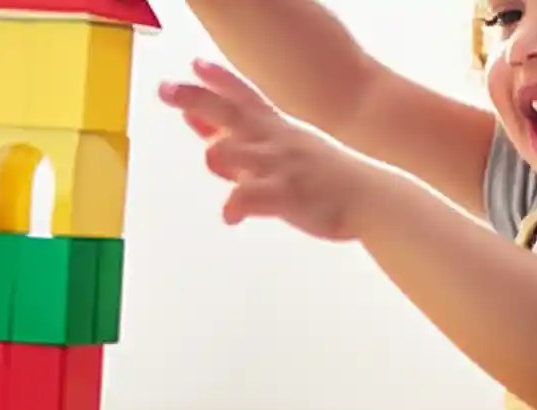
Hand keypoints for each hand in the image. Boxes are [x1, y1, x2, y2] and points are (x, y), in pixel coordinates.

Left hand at [158, 59, 379, 240]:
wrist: (372, 198)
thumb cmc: (326, 178)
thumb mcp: (288, 148)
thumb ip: (244, 140)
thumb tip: (204, 127)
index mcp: (278, 128)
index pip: (244, 96)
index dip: (218, 79)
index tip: (194, 65)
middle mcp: (275, 140)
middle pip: (229, 113)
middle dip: (195, 99)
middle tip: (165, 90)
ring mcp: (280, 166)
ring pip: (228, 153)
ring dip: (216, 157)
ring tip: (220, 168)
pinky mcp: (286, 195)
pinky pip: (246, 198)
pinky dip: (232, 208)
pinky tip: (231, 216)